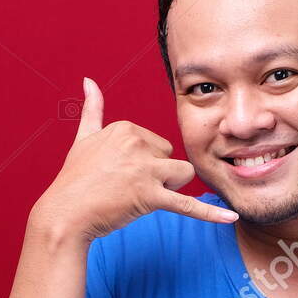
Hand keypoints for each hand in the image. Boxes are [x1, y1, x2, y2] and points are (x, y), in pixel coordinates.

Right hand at [32, 78, 237, 239]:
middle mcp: (138, 144)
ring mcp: (145, 171)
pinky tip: (232, 217)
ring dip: (169, 188)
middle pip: (171, 158)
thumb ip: (93, 108)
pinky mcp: (151, 197)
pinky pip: (187, 204)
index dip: (144, 163)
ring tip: (140, 196)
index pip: (158, 144)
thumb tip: (89, 81)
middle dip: (157, 175)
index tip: (120, 173)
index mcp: (127, 128)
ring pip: (182, 175)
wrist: (65, 213)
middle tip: (127, 188)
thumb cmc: (75, 179)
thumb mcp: (84, 138)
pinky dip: (210, 213)